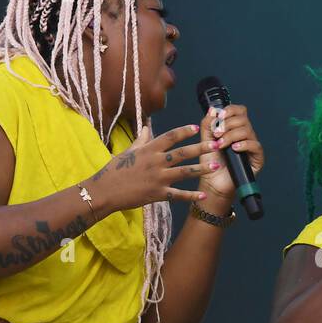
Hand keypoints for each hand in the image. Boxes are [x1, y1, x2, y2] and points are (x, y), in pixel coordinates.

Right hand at [89, 121, 213, 212]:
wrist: (105, 191)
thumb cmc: (114, 170)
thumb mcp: (127, 151)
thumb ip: (141, 140)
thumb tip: (146, 127)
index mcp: (148, 150)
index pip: (169, 137)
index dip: (184, 131)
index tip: (197, 127)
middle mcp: (155, 162)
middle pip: (182, 153)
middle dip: (200, 148)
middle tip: (216, 144)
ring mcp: (158, 178)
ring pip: (184, 172)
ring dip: (201, 169)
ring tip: (216, 166)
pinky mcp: (157, 194)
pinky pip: (177, 194)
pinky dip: (191, 195)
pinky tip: (204, 195)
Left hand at [197, 104, 264, 203]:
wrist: (213, 182)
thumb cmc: (210, 163)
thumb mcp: (205, 141)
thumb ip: (208, 125)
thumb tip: (213, 110)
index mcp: (234, 129)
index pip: (238, 111)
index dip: (230, 110)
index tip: (219, 116)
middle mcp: (245, 135)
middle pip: (243, 119)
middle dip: (227, 124)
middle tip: (217, 135)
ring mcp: (252, 146)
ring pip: (247, 131)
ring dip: (231, 135)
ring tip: (221, 145)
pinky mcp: (257, 158)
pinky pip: (255, 145)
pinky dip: (244, 144)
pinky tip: (234, 148)